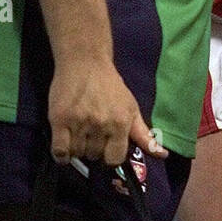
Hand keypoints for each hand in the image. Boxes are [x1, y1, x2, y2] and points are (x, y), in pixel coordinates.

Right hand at [48, 56, 166, 165]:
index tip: (105, 148)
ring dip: (76, 149)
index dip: (109, 156)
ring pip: (76, 153)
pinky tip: (64, 144)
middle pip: (94, 156)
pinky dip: (61, 154)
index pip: (114, 159)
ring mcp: (79, 122)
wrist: (85, 62)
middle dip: (93, 149)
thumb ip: (145, 136)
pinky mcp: (59, 119)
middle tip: (90, 134)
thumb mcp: (131, 109)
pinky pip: (58, 150)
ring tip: (78, 134)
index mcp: (120, 123)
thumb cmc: (110, 86)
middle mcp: (101, 124)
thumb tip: (162, 155)